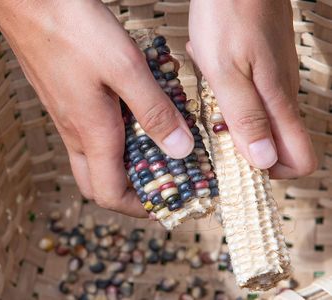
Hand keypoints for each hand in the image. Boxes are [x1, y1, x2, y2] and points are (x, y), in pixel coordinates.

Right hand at [0, 0, 194, 216]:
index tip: (163, 204)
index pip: (109, 194)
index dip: (138, 208)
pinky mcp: (62, 100)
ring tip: (151, 147)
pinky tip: (129, 113)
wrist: (28, 4)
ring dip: (120, 164)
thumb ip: (154, 111)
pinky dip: (110, 138)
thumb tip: (179, 149)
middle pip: (96, 183)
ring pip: (92, 159)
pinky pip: (86, 134)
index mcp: (91, 133)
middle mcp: (74, 132)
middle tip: (156, 182)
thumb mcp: (126, 68)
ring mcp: (65, 117)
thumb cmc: (72, 30)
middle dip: (127, 192)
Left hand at [188, 0, 316, 177]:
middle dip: (247, 149)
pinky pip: (252, 95)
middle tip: (215, 134)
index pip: (299, 159)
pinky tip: (213, 79)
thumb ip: (246, 117)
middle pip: (280, 144)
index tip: (238, 167)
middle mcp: (283, 96)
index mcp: (278, 103)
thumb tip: (264, 160)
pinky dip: (230, 96)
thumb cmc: (227, 16)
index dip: (272, 172)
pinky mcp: (264, 67)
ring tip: (211, 101)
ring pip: (263, 119)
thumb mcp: (225, 72)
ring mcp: (275, 80)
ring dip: (235, 121)